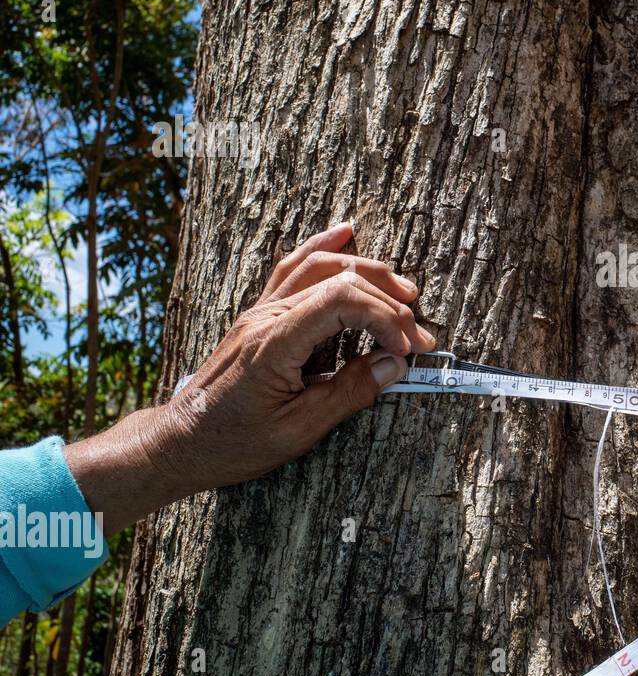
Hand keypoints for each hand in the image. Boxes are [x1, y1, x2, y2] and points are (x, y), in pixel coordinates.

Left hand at [65, 223, 436, 533]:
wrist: (180, 442)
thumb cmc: (234, 443)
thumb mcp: (298, 430)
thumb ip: (348, 393)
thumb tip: (393, 365)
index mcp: (275, 343)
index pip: (341, 301)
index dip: (385, 318)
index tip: (406, 350)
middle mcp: (267, 317)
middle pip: (338, 279)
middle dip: (388, 303)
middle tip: (418, 336)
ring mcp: (261, 312)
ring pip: (319, 266)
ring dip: (367, 272)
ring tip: (404, 290)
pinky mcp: (260, 316)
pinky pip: (293, 268)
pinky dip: (323, 247)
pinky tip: (346, 232)